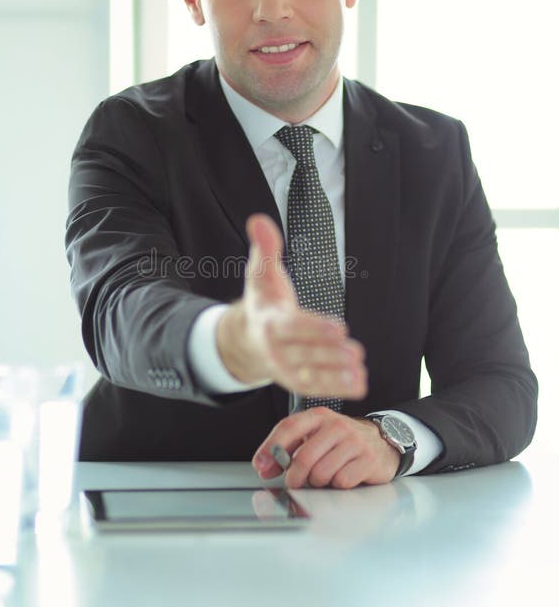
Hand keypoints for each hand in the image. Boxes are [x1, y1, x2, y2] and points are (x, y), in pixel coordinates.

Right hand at [217, 214, 366, 399]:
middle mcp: (276, 349)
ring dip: (336, 375)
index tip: (339, 327)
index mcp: (268, 323)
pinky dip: (337, 388)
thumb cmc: (262, 302)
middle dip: (329, 354)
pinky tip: (360, 383)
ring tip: (360, 371)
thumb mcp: (260, 274)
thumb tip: (258, 219)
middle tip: (355, 352)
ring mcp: (286, 369)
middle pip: (304, 353)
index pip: (292, 327)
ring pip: (312, 374)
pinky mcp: (297, 381)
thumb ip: (265, 248)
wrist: (247, 339)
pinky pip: (317, 387)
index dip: (314, 328)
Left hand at [252, 408, 399, 488]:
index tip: (261, 467)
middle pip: (304, 458)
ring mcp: (354, 441)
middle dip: (294, 477)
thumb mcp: (316, 436)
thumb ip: (288, 448)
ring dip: (318, 482)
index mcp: (319, 416)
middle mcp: (336, 425)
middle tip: (295, 482)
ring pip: (321, 473)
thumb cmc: (342, 442)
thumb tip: (264, 467)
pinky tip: (343, 476)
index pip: (288, 427)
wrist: (382, 443)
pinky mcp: (368, 459)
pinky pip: (341, 481)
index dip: (270, 448)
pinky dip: (337, 485)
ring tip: (324, 476)